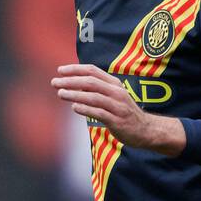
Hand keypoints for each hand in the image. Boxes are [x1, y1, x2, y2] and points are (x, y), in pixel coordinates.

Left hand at [51, 63, 184, 154]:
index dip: (75, 69)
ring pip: (93, 97)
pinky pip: (99, 113)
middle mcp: (116, 92)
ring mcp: (117, 106)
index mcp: (114, 84)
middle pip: (90, 82)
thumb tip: (75, 84)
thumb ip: (97, 90)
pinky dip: (85, 109)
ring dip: (75, 94)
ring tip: (60, 94)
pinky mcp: (117, 121)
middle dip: (70, 81)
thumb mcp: (114, 96)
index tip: (60, 71)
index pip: (92, 71)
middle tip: (55, 83)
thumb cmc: (125, 113)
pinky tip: (74, 107)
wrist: (146, 130)